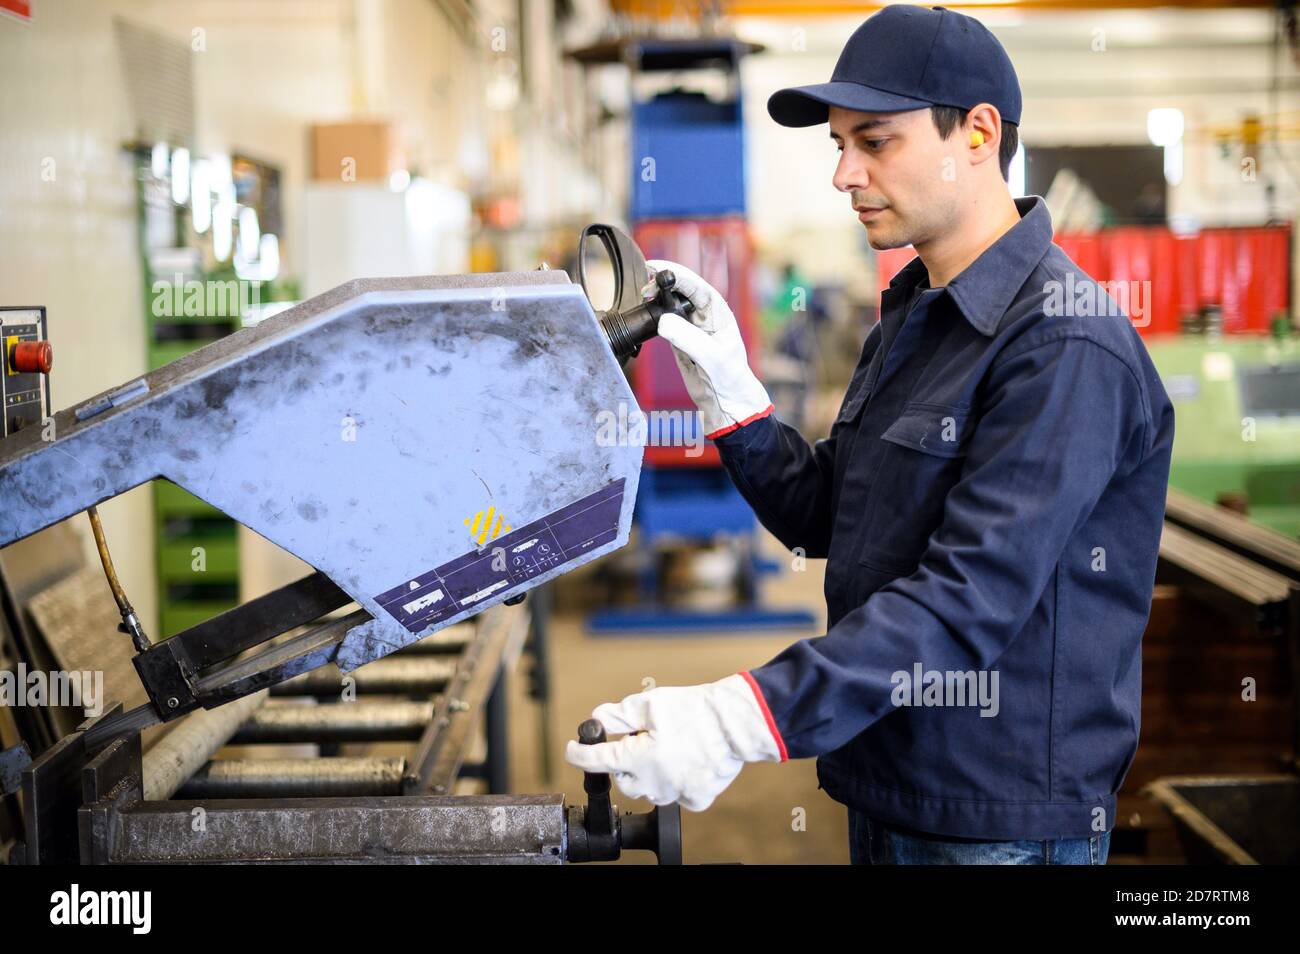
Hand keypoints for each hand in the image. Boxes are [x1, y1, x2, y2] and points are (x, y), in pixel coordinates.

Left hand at [564, 673, 784, 811]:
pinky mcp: (697, 798)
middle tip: (634, 742)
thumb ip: (618, 715)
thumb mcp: (650, 704)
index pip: (597, 761)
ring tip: (663, 749)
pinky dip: (674, 782)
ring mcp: (677, 794)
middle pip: (624, 781)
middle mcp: (655, 782)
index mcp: (639, 758)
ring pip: (650, 790)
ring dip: (647, 774)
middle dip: (622, 764)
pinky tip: (683, 762)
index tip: (572, 749)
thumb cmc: (695, 711)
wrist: (737, 724)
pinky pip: (676, 795)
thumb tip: (597, 719)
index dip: (579, 754)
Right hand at [647, 260, 773, 439]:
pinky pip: (664, 322)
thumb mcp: (712, 358)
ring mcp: (690, 327)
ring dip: (656, 298)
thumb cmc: (731, 379)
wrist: (726, 403)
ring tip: (643, 296)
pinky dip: (653, 315)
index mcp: (718, 312)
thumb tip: (664, 321)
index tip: (657, 269)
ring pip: (670, 304)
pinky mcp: (679, 340)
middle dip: (662, 282)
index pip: (696, 286)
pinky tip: (646, 314)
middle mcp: (703, 315)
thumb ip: (689, 338)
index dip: (677, 274)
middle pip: (681, 289)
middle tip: (645, 286)